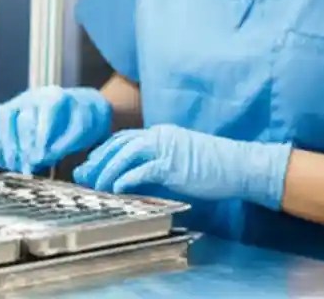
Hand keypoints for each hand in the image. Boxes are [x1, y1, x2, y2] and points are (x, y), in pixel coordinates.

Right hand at [0, 87, 112, 173]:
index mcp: (54, 96)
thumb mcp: (83, 130)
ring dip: (5, 145)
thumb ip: (66, 143)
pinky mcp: (7, 116)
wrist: (77, 109)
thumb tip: (43, 157)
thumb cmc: (81, 120)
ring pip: (1, 119)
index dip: (39, 137)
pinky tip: (4, 162)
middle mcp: (32, 97)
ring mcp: (17, 104)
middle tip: (27, 166)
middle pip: (17, 116)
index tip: (41, 158)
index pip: (42, 112)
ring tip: (15, 166)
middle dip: (21, 144)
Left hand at [73, 125, 291, 209]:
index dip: (104, 152)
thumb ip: (159, 162)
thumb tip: (138, 175)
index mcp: (160, 134)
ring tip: (96, 185)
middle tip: (83, 175)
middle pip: (118, 144)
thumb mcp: (180, 158)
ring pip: (124, 154)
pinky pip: (141, 169)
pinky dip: (126, 178)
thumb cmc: (214, 166)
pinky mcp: (172, 164)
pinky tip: (117, 189)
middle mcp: (159, 136)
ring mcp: (165, 148)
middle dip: (98, 160)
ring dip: (107, 170)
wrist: (240, 165)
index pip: (123, 139)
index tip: (90, 165)